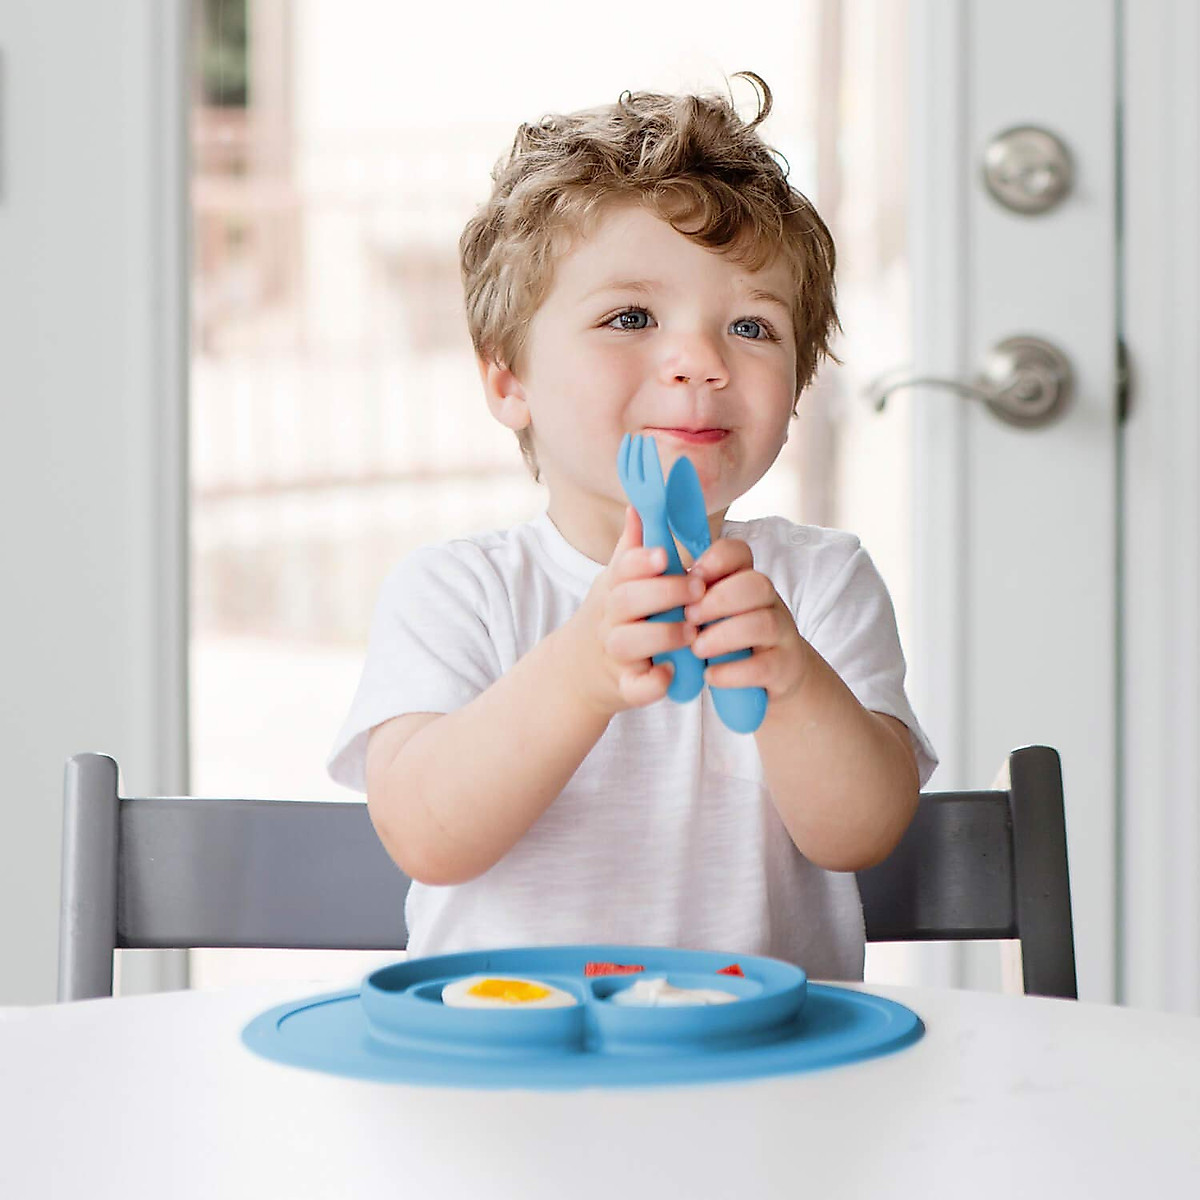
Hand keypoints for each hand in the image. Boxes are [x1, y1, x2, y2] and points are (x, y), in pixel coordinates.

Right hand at [561, 505, 702, 716]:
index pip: (622, 569)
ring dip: (662, 635)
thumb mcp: (616, 581)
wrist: (579, 670)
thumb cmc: (612, 618)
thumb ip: (631, 548)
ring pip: (629, 643)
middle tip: (697, 588)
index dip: (641, 561)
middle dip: (663, 593)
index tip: (664, 554)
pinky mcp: (625, 687)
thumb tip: (639, 505)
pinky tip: (670, 673)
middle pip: (627, 601)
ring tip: (691, 631)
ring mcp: (615, 654)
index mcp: (613, 589)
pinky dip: (652, 683)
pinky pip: (636, 688)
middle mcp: (610, 619)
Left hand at [683, 537, 811, 703]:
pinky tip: (711, 676)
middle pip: (756, 584)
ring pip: (763, 623)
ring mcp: (780, 634)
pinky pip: (766, 665)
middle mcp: (767, 602)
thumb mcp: (703, 605)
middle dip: (718, 600)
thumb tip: (634, 518)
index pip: (739, 553)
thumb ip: (673, 576)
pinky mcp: (783, 667)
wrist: (767, 677)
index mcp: (743, 579)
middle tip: (689, 617)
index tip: (693, 575)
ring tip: (697, 649)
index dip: (717, 560)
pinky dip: (734, 671)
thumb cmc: (723, 634)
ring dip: (724, 635)